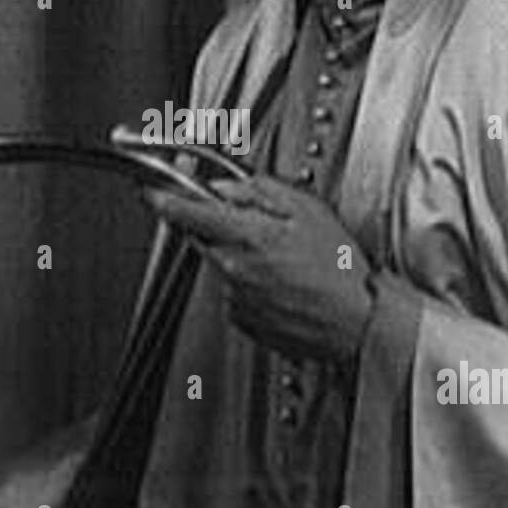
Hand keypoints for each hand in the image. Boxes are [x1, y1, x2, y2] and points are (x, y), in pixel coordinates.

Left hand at [145, 174, 375, 366]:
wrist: (357, 321)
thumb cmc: (341, 269)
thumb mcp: (307, 210)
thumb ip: (259, 192)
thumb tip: (228, 187)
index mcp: (246, 236)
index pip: (185, 212)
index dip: (161, 198)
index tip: (149, 191)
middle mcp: (233, 268)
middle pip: (203, 237)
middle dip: (219, 227)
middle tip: (259, 228)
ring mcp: (235, 297)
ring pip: (223, 265)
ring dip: (243, 258)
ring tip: (285, 263)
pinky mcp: (243, 320)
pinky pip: (236, 292)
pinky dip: (252, 285)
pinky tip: (284, 285)